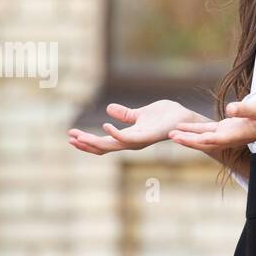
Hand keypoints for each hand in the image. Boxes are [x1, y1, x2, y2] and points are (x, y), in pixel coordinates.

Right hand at [68, 100, 201, 154]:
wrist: (185, 119)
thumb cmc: (166, 117)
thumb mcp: (140, 114)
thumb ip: (125, 115)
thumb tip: (108, 109)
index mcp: (128, 137)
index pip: (103, 142)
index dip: (87, 140)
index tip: (72, 135)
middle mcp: (131, 142)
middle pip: (103, 147)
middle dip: (85, 143)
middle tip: (70, 138)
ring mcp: (138, 141)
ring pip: (112, 145)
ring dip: (94, 141)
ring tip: (79, 135)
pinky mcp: (147, 137)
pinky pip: (128, 138)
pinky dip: (115, 134)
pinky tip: (105, 125)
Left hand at [167, 94, 255, 153]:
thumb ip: (245, 109)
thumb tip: (230, 109)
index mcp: (234, 134)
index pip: (210, 140)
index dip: (194, 139)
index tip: (181, 138)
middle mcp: (228, 137)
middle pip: (203, 142)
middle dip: (186, 140)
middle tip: (169, 136)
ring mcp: (227, 133)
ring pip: (203, 137)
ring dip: (188, 136)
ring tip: (172, 133)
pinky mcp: (227, 128)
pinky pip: (208, 131)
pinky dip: (196, 130)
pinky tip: (185, 128)